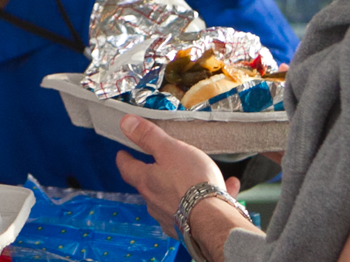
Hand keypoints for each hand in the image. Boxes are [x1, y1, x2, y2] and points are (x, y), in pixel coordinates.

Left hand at [115, 115, 240, 237]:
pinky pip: (197, 208)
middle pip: (149, 185)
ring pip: (173, 197)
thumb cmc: (192, 182)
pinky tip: (227, 186)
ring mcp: (171, 216)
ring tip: (198, 175)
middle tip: (158, 164)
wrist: (212, 218)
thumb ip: (148, 137)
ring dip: (182, 187)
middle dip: (153, 174)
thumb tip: (125, 123)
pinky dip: (208, 196)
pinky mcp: (189, 225)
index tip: (122, 154)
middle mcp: (154, 201)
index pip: (128, 168)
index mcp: (146, 181)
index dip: (124, 159)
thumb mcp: (169, 150)